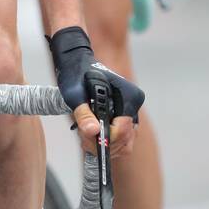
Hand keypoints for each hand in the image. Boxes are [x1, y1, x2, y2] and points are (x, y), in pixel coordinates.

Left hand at [47, 26, 143, 159]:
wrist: (76, 63)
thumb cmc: (76, 74)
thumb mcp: (75, 95)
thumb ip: (84, 115)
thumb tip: (93, 132)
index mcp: (128, 96)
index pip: (123, 129)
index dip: (105, 138)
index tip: (86, 136)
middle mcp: (133, 105)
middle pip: (125, 139)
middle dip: (103, 143)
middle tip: (83, 137)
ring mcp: (129, 112)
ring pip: (124, 142)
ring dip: (104, 144)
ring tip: (85, 136)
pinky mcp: (123, 117)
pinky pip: (120, 139)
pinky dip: (106, 141)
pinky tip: (90, 134)